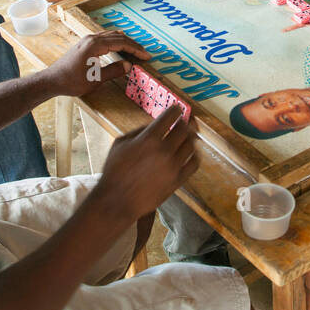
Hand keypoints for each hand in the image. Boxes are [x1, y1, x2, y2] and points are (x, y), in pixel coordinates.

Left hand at [41, 30, 150, 97]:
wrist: (53, 80)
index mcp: (95, 45)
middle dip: (133, 45)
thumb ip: (113, 71)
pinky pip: (105, 38)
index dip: (136, 49)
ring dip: (125, 42)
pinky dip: (116, 41)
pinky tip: (120, 47)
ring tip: (135, 50)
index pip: (121, 42)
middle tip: (144, 54)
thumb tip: (129, 65)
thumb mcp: (95, 79)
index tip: (146, 56)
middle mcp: (92, 38)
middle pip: (118, 36)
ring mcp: (87, 40)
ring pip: (111, 35)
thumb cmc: (72, 81)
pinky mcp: (85, 44)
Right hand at [95, 106, 198, 220]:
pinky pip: (194, 163)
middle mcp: (164, 151)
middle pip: (184, 129)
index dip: (176, 110)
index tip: (177, 108)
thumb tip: (156, 124)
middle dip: (184, 122)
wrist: (117, 200)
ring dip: (190, 137)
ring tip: (187, 136)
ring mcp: (173, 166)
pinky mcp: (178, 180)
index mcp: (148, 139)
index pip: (170, 117)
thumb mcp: (120, 143)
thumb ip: (140, 130)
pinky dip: (194, 155)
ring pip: (191, 145)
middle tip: (184, 121)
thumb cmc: (115, 171)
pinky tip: (191, 152)